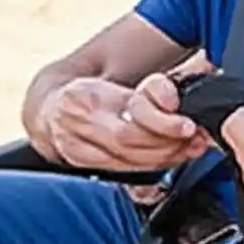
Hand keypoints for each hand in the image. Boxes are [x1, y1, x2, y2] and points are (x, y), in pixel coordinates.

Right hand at [41, 75, 208, 170]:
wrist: (49, 107)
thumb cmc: (91, 90)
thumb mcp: (118, 74)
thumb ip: (153, 88)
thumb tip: (175, 100)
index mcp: (90, 93)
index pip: (131, 112)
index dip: (163, 122)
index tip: (188, 126)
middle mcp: (79, 121)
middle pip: (130, 141)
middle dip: (167, 143)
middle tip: (194, 139)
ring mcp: (76, 145)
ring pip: (127, 160)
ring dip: (163, 157)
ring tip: (187, 148)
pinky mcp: (79, 163)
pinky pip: (120, 170)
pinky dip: (148, 167)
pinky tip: (166, 158)